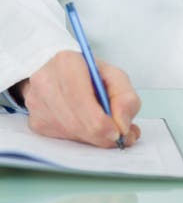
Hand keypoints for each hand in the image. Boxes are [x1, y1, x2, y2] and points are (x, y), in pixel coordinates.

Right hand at [17, 51, 140, 147]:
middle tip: (119, 136)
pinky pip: (63, 139)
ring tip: (106, 128)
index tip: (120, 132)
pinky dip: (81, 137)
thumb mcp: (114, 76)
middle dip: (102, 135)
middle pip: (76, 123)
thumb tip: (124, 126)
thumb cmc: (88, 73)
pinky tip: (88, 125)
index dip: (103, 124)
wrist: (58, 71)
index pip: (82, 102)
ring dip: (93, 137)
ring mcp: (36, 104)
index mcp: (66, 63)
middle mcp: (45, 82)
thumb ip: (126, 98)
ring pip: (71, 134)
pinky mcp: (36, 122)